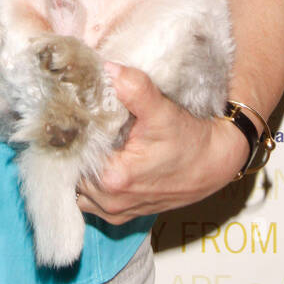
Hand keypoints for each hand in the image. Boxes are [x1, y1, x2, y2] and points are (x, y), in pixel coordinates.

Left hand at [75, 63, 249, 224]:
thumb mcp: (162, 111)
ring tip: (90, 139)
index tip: (71, 111)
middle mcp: (109, 202)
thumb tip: (106, 69)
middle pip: (71, 169)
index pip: (70, 151)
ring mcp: (115, 212)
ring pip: (78, 185)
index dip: (69, 130)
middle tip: (79, 121)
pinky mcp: (122, 214)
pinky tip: (100, 159)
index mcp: (113, 178)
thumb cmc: (189, 140)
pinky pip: (90, 199)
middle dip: (73, 146)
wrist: (214, 163)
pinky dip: (90, 181)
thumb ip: (134, 89)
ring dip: (80, 164)